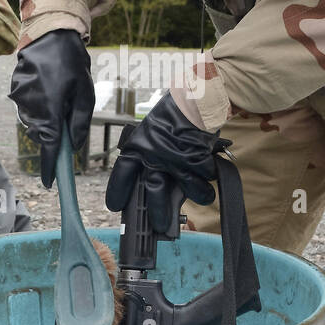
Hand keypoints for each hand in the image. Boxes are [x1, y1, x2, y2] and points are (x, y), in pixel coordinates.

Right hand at [8, 29, 94, 187]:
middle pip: (42, 134)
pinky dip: (38, 103)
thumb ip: (80, 123)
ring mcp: (20, 98)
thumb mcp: (85, 94)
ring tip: (59, 92)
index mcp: (51, 109)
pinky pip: (27, 106)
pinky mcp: (14, 89)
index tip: (49, 183)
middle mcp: (31, 106)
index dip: (49, 167)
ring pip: (34, 120)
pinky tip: (47, 85)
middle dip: (54, 132)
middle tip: (68, 112)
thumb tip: (73, 146)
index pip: (48, 146)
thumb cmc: (72, 63)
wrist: (51, 33)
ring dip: (46, 116)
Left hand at [105, 92, 228, 231]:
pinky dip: (209, 176)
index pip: (122, 172)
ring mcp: (178, 157)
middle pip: (154, 191)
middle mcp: (156, 154)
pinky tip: (210, 172)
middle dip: (158, 212)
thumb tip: (150, 186)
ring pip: (188, 188)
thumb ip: (148, 158)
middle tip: (159, 225)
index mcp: (139, 146)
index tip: (114, 207)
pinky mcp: (198, 156)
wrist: (193, 100)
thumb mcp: (151, 135)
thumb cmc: (171, 119)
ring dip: (198, 194)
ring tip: (202, 194)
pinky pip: (206, 176)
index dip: (117, 192)